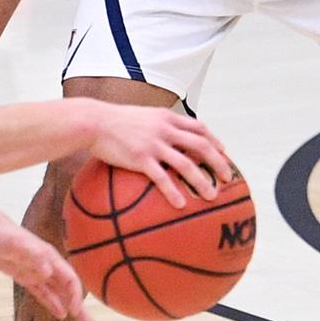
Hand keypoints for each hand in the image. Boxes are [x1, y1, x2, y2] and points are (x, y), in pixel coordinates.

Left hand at [0, 216, 90, 320]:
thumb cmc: (1, 234)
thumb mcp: (15, 244)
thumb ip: (32, 255)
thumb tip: (48, 271)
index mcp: (49, 258)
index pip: (69, 279)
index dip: (74, 295)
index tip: (75, 311)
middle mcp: (48, 266)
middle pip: (68, 289)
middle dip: (80, 308)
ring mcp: (38, 273)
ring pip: (59, 293)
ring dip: (70, 308)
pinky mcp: (26, 278)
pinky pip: (43, 293)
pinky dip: (53, 304)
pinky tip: (60, 314)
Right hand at [84, 104, 230, 209]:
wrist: (92, 122)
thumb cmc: (113, 121)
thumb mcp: (140, 116)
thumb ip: (156, 125)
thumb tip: (165, 139)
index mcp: (166, 117)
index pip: (198, 127)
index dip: (214, 140)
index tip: (223, 151)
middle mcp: (165, 129)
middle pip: (201, 145)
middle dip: (218, 162)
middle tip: (227, 177)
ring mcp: (154, 144)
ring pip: (187, 163)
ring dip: (202, 180)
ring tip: (211, 195)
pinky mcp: (140, 158)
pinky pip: (162, 177)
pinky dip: (174, 191)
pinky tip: (181, 204)